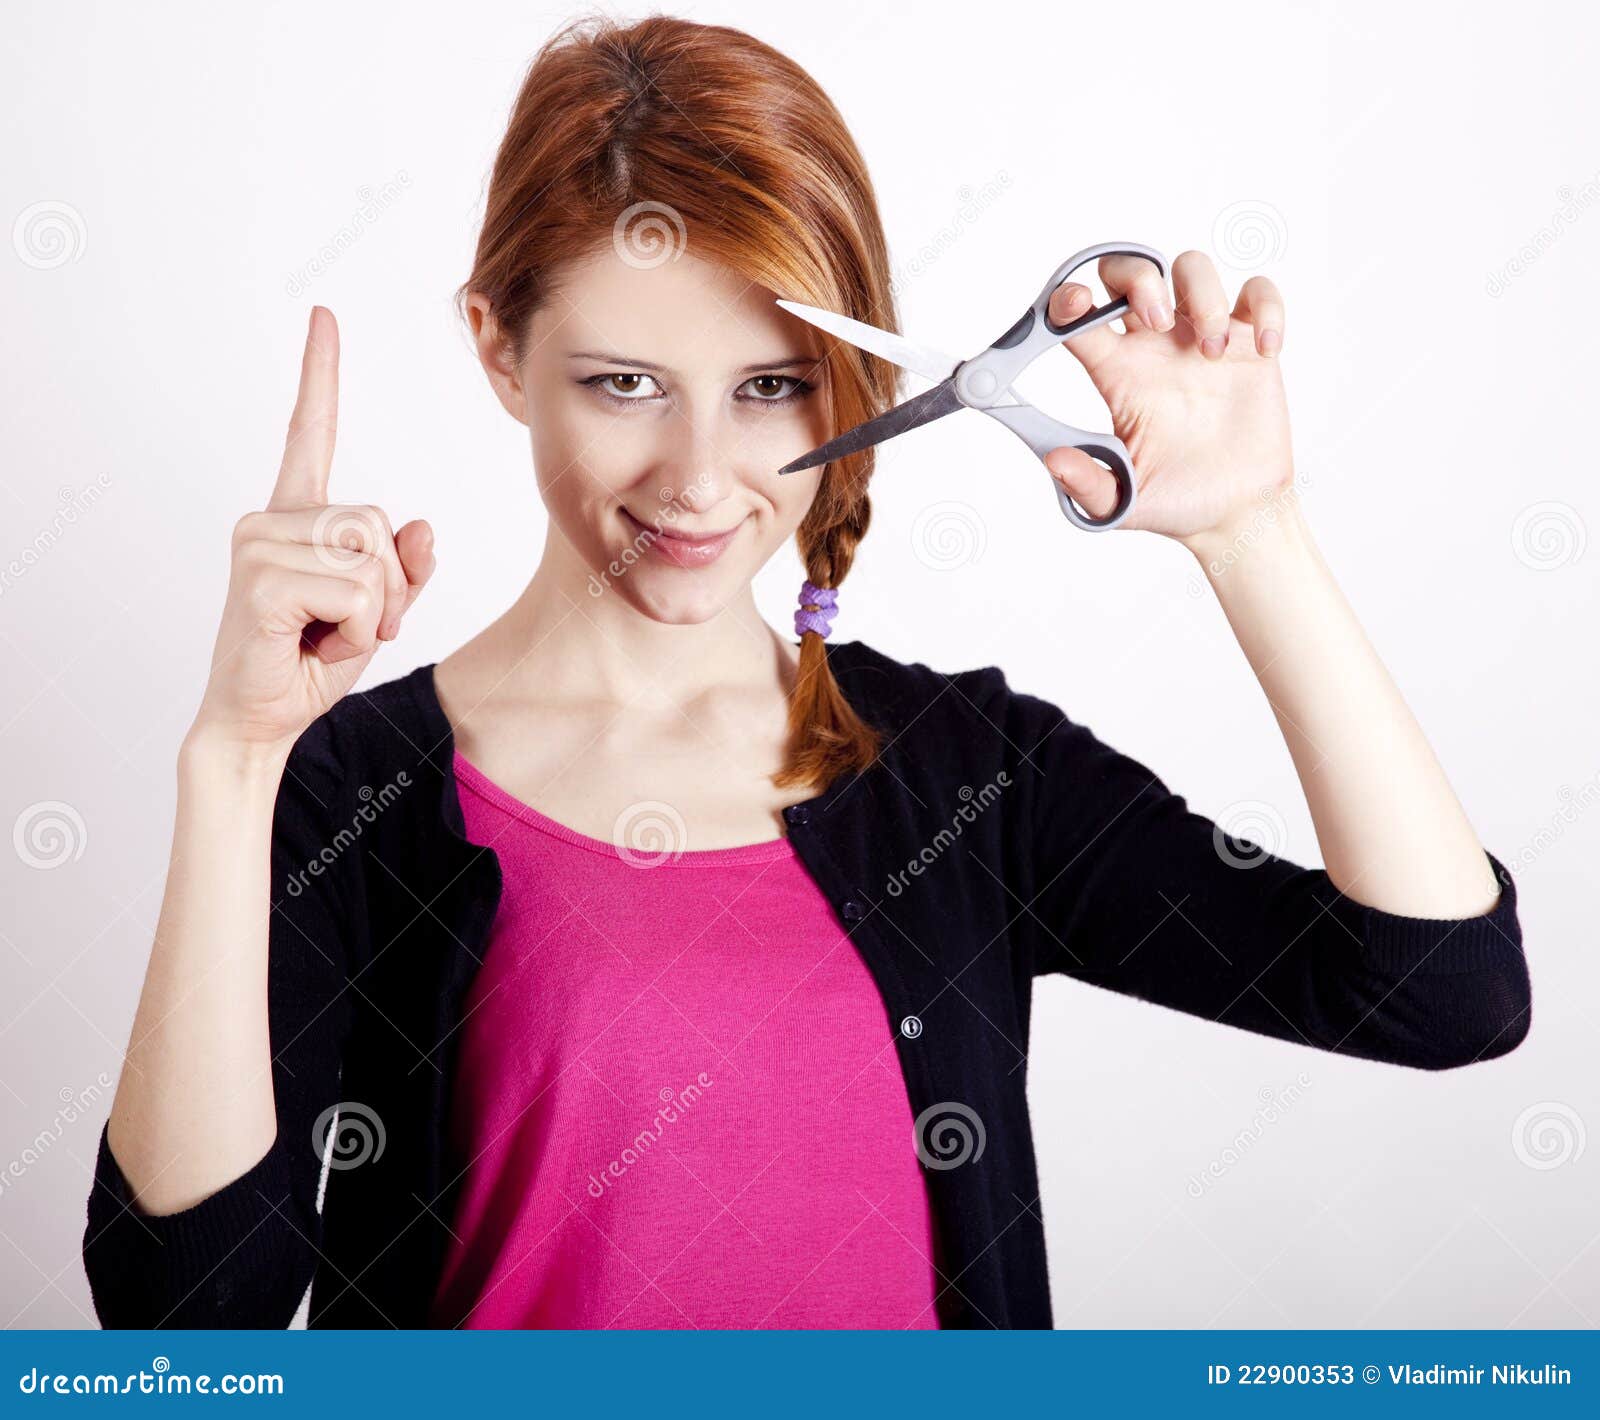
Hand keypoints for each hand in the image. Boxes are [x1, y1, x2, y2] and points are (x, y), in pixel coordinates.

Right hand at [188, 307, 435, 755]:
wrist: (261, 719)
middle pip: (379, 522)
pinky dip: (356, 630)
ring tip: (324, 636)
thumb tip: (423, 527)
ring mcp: (260, 544)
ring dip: (372, 612)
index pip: (309, 433)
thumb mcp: (378, 611)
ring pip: (372, 558)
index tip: (324, 317)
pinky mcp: (263, 579)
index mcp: (295, 517)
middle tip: (347, 627)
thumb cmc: (310, 662)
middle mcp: (270, 519)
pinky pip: (355, 591)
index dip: (320, 375)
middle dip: (387, 587)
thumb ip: (405, 568)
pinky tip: (311, 645)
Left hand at [1041, 250, 1293, 547]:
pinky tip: (1265, 350)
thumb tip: (1055, 461)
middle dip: (1138, 277)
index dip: (1067, 298)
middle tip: (1157, 321)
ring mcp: (1203, 339)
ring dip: (1202, 294)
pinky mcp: (1250, 344)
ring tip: (1212, 350)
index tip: (1075, 305)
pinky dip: (1267, 308)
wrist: (1233, 513)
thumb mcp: (1122, 502)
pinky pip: (1257, 294)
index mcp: (1118, 373)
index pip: (1080, 317)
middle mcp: (1156, 346)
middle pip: (1132, 270)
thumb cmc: (1175, 501)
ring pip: (1193, 268)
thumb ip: (1086, 484)